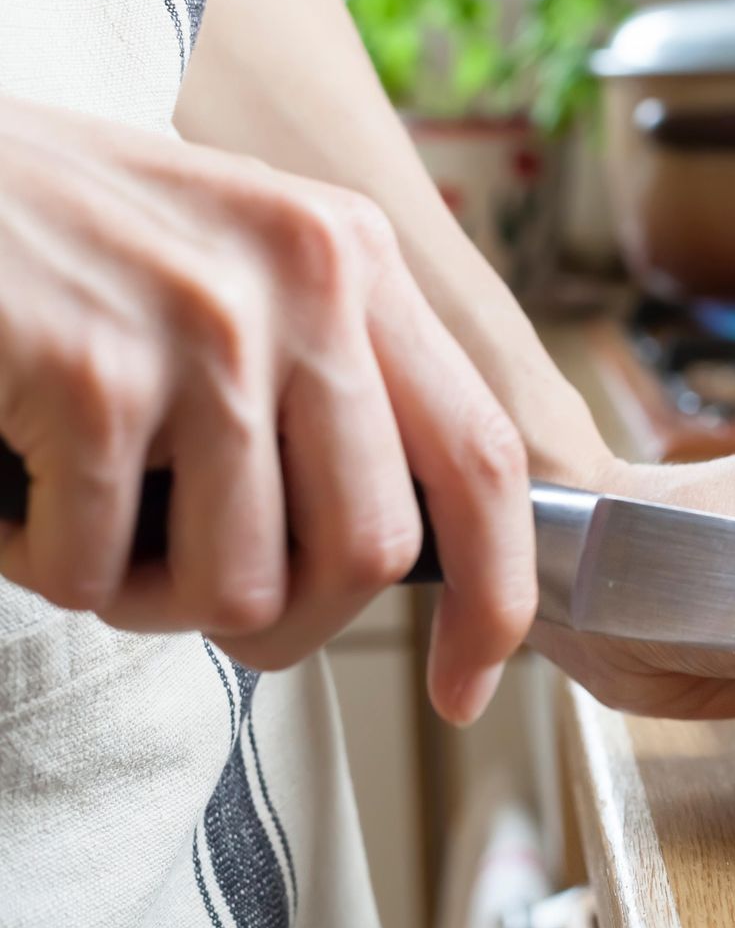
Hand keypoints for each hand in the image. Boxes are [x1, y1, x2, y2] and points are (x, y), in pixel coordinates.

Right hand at [0, 96, 532, 723]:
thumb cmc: (60, 239)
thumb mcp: (237, 264)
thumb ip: (333, 375)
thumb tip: (392, 550)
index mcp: (358, 258)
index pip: (483, 457)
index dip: (494, 594)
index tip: (463, 687)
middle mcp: (310, 282)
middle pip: (370, 552)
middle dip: (287, 619)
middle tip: (194, 591)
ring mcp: (208, 327)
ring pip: (240, 587)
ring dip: (151, 599)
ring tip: (88, 523)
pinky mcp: (96, 375)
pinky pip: (98, 572)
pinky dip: (49, 569)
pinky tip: (18, 493)